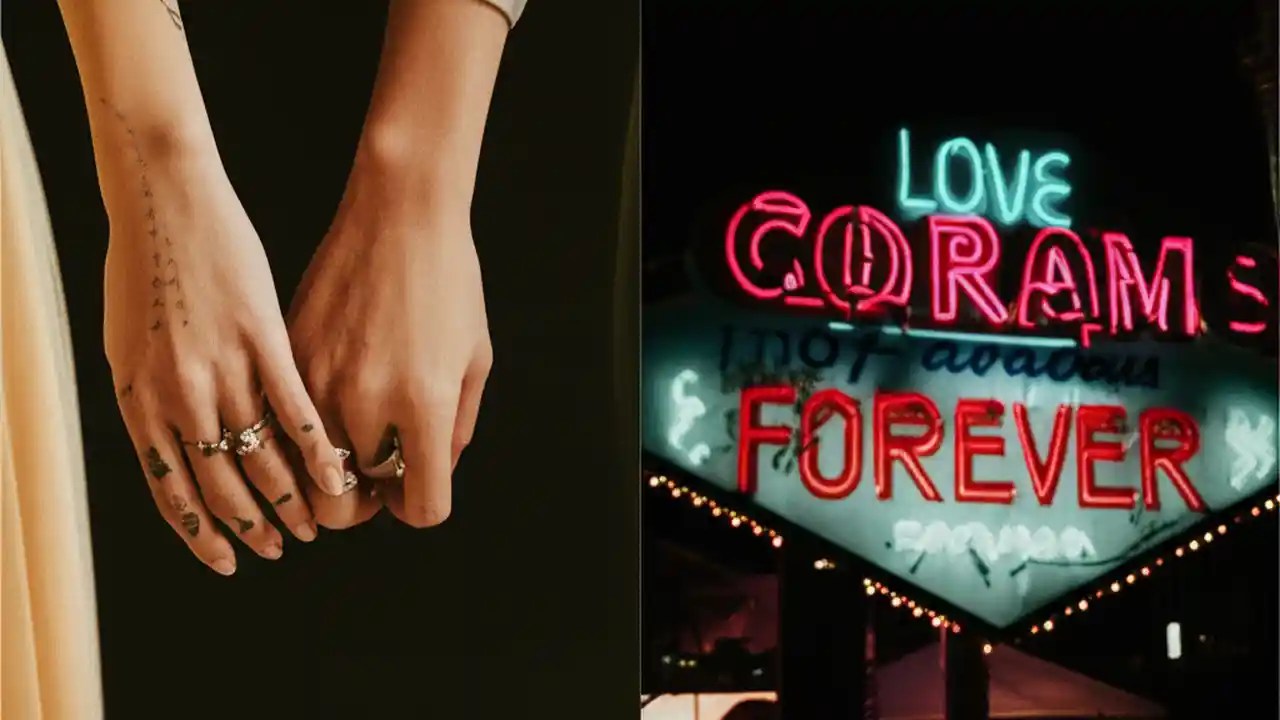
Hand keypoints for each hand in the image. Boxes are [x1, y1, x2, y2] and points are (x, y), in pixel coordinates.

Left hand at [104, 144, 348, 574]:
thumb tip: (171, 436)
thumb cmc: (144, 262)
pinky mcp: (260, 337)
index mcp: (138, 398)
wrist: (164, 198)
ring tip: (317, 519)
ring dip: (291, 496)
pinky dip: (318, 447)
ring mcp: (220, 366)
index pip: (169, 487)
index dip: (199, 531)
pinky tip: (340, 471)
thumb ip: (150, 393)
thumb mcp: (128, 340)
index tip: (225, 560)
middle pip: (217, 482)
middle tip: (279, 547)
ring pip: (259, 453)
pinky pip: (294, 407)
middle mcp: (175, 393)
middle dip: (250, 525)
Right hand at [288, 157, 492, 529]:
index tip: (417, 490)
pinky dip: (303, 432)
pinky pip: (287, 424)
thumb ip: (454, 432)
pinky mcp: (287, 357)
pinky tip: (325, 407)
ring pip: (305, 474)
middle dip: (365, 503)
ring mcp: (317, 381)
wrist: (400, 212)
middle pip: (346, 508)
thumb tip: (423, 479)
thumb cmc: (450, 284)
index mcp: (424, 406)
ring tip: (348, 445)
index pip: (420, 506)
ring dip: (327, 473)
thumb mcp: (474, 362)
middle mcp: (365, 403)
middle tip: (376, 478)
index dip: (421, 507)